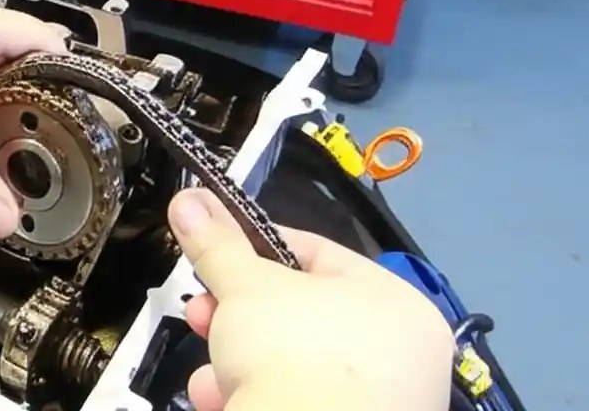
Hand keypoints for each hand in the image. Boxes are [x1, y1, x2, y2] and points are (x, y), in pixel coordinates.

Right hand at [168, 188, 454, 410]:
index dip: (257, 248)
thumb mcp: (246, 286)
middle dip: (236, 316)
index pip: (318, 256)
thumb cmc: (293, 352)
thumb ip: (217, 243)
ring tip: (210, 372)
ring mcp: (377, 407)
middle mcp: (399, 357)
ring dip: (236, 363)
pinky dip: (253, 400)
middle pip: (297, 316)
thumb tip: (188, 200)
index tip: (215, 252)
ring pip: (289, 366)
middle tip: (202, 312)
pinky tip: (220, 400)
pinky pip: (292, 404)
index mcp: (396, 304)